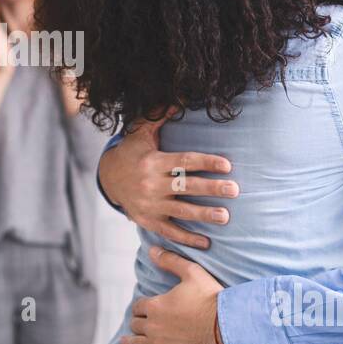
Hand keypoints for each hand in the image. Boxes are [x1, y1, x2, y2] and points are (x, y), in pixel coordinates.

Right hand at [98, 107, 238, 248]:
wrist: (108, 178)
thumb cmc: (131, 152)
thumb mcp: (140, 132)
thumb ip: (159, 117)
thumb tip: (178, 101)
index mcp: (154, 162)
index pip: (184, 162)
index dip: (206, 163)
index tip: (227, 165)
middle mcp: (152, 184)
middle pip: (186, 187)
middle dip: (211, 189)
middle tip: (234, 190)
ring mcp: (150, 204)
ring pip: (181, 211)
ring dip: (204, 215)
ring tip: (225, 216)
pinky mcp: (148, 220)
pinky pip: (170, 231)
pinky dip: (187, 238)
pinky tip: (206, 242)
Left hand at [115, 246, 225, 343]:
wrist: (227, 326)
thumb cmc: (211, 299)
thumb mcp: (192, 272)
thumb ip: (170, 261)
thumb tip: (152, 250)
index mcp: (156, 305)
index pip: (138, 307)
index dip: (141, 309)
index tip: (145, 311)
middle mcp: (151, 325)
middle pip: (135, 325)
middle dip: (137, 325)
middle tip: (140, 328)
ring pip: (133, 343)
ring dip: (129, 342)